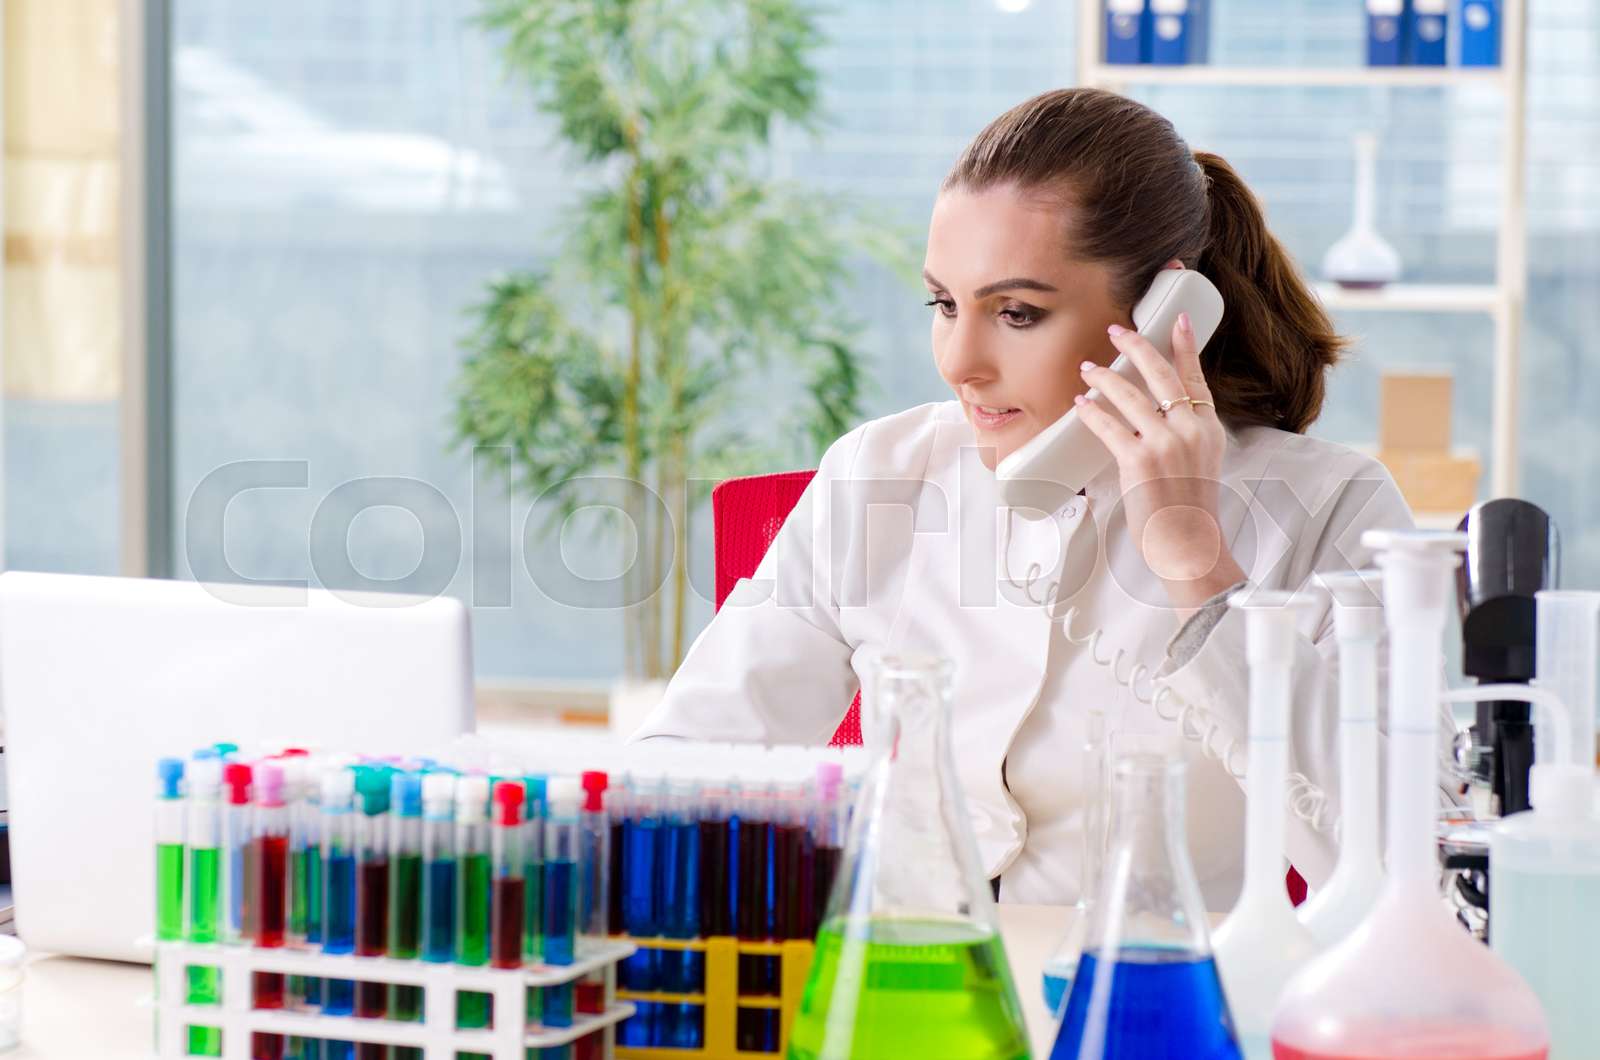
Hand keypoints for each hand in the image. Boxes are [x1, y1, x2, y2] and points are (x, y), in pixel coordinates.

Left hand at [1073, 313, 1246, 614]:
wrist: (1188, 542)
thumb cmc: (1189, 506)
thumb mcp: (1202, 461)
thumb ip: (1187, 432)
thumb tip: (1160, 408)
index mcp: (1208, 428)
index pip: (1196, 377)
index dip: (1185, 346)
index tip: (1175, 320)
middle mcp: (1191, 430)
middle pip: (1161, 375)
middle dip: (1136, 346)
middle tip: (1117, 330)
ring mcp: (1166, 444)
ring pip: (1130, 396)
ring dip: (1105, 378)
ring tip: (1088, 369)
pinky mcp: (1140, 461)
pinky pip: (1110, 426)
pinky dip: (1093, 413)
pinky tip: (1082, 404)